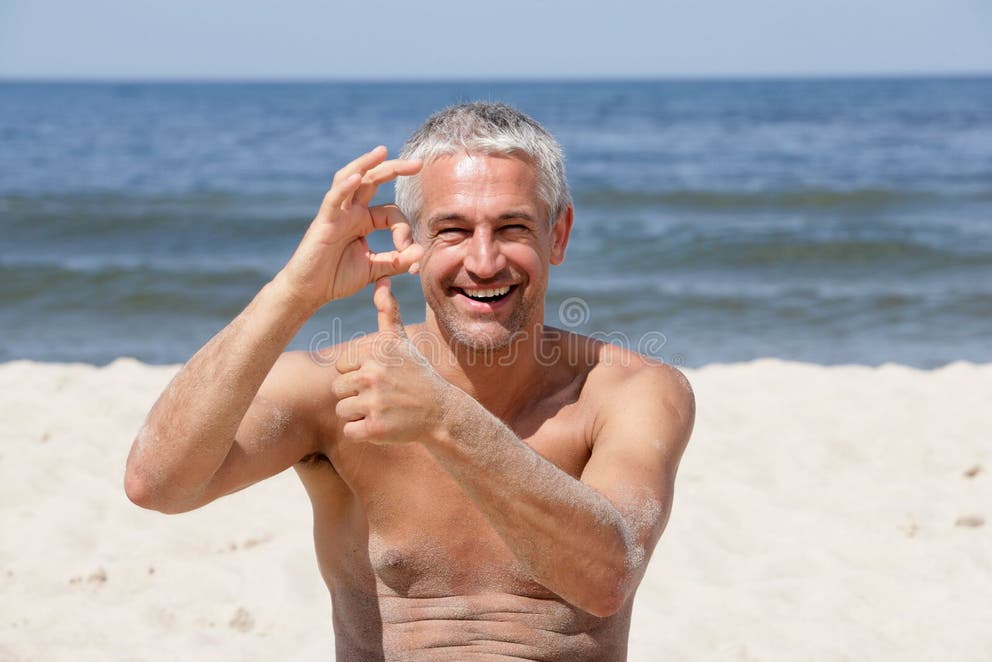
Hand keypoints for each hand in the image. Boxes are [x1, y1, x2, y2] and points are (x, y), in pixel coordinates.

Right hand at [277, 146, 423, 309]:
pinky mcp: (324, 222)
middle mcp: (351, 212)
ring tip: (382, 151)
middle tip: (418, 163)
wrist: (310, 292)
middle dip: (395, 169)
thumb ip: (397, 261)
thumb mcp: (375, 270)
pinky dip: (345, 186)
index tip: (409, 252)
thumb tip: (420, 251)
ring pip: (351, 179)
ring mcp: (336, 214)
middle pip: (373, 181)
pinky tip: (359, 175)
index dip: (405, 230)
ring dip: (366, 163)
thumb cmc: (337, 278)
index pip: (392, 212)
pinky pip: (334, 199)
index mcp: (364, 221)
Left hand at [332, 278, 454, 443]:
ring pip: (342, 411)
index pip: (340, 366)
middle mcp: (373, 376)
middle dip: (356, 395)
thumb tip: (381, 280)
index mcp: (374, 354)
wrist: (442, 412)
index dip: (357, 373)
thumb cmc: (417, 374)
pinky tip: (384, 425)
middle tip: (384, 396)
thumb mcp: (402, 342)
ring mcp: (374, 404)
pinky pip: (350, 431)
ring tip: (384, 409)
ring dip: (359, 414)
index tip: (381, 377)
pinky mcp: (375, 429)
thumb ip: (388, 312)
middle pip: (338, 389)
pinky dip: (364, 432)